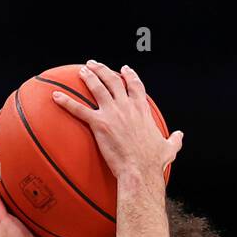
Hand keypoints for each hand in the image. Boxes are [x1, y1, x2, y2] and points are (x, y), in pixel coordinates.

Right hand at [0, 152, 82, 236]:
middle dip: (35, 173)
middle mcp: (11, 199)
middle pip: (25, 182)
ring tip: (27, 146)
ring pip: (9, 170)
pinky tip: (1, 142)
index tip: (62, 185)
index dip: (49, 192)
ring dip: (16, 160)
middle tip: (49, 161)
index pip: (39, 200)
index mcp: (22, 213)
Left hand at [50, 61, 181, 184]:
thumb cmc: (153, 163)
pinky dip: (66, 102)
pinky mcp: (99, 124)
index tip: (124, 69)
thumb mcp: (169, 148)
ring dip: (88, 76)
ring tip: (81, 71)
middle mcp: (127, 106)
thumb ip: (174, 139)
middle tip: (94, 65)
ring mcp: (112, 113)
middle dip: (103, 70)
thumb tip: (180, 135)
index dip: (129, 75)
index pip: (135, 86)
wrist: (140, 171)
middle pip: (113, 80)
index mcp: (142, 110)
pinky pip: (78, 109)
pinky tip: (55, 96)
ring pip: (97, 87)